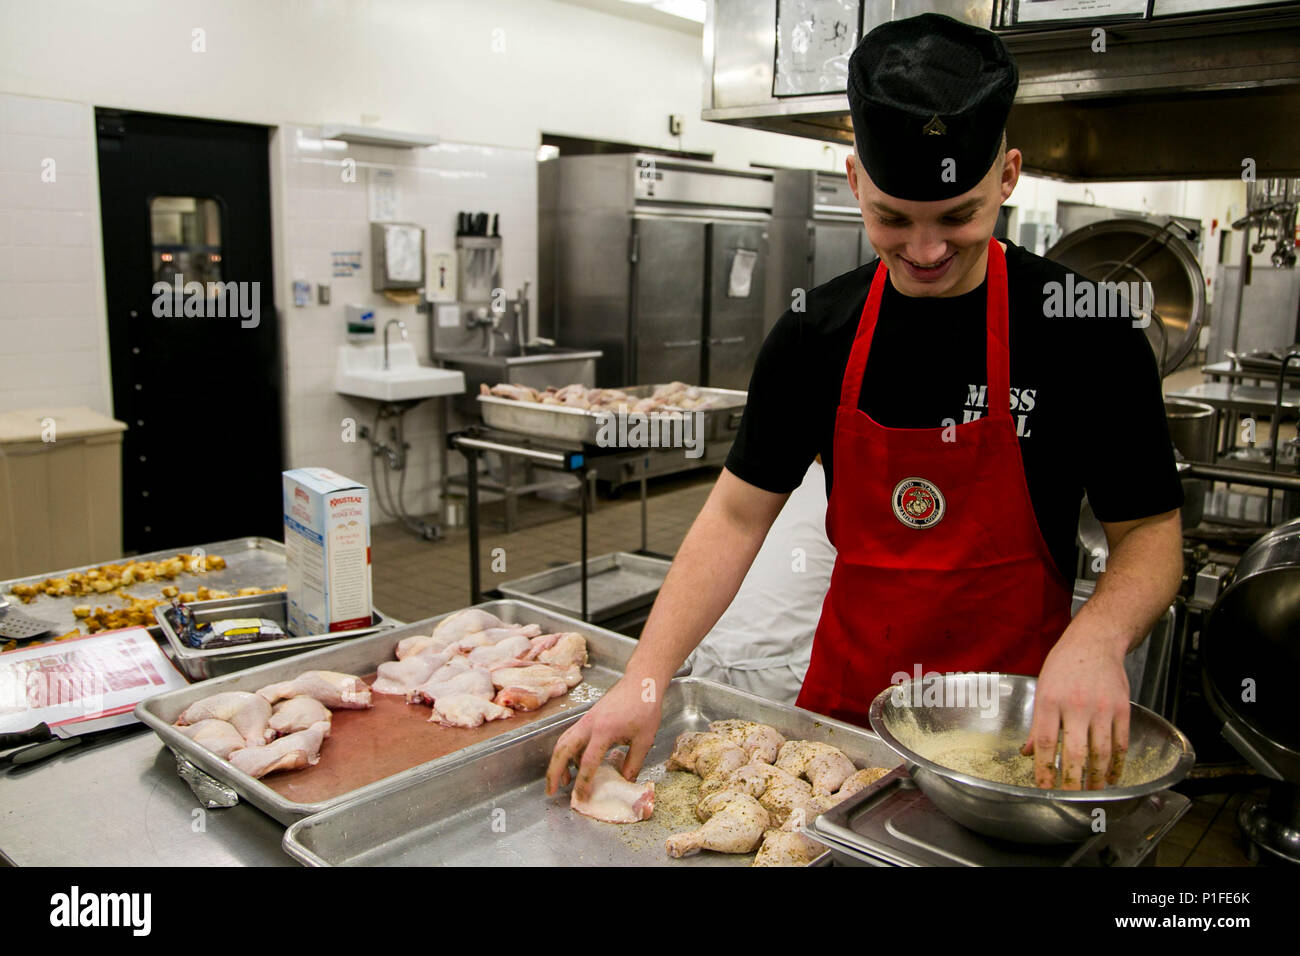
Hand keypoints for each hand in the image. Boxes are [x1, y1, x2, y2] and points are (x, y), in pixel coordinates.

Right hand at [545, 674, 662, 800]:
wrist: (641, 683)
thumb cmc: (645, 708)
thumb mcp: (644, 739)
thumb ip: (633, 763)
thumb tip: (625, 782)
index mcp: (604, 731)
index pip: (588, 762)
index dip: (583, 782)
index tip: (581, 797)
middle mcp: (589, 725)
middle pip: (562, 750)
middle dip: (554, 772)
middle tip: (550, 791)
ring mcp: (586, 720)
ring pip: (563, 742)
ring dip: (557, 762)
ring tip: (562, 781)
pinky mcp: (588, 718)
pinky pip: (571, 737)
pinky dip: (568, 752)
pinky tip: (575, 764)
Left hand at [1020, 627, 1130, 789]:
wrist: (1095, 642)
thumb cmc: (1065, 665)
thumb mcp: (1043, 689)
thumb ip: (1038, 724)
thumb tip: (1027, 753)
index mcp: (1050, 701)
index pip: (1047, 743)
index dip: (1044, 769)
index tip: (1044, 788)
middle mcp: (1076, 706)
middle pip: (1076, 753)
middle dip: (1072, 781)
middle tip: (1069, 799)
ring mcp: (1101, 708)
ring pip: (1101, 752)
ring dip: (1097, 778)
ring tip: (1092, 793)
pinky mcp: (1121, 709)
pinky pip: (1121, 744)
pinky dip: (1117, 764)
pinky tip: (1112, 776)